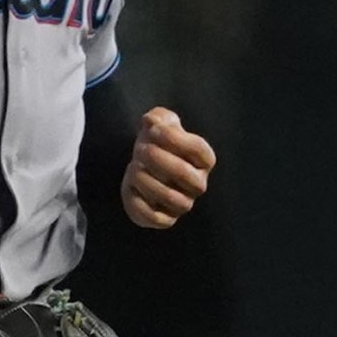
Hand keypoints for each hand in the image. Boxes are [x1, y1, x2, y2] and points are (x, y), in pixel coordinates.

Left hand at [122, 107, 215, 228]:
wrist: (145, 165)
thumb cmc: (157, 143)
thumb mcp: (160, 123)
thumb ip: (158, 117)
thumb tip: (152, 122)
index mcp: (204, 159)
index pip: (197, 148)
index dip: (172, 137)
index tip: (153, 129)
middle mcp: (198, 184)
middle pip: (183, 172)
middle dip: (156, 157)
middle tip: (141, 149)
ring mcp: (184, 203)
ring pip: (170, 197)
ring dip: (146, 179)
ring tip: (134, 167)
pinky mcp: (166, 219)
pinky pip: (155, 218)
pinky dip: (139, 202)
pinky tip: (132, 187)